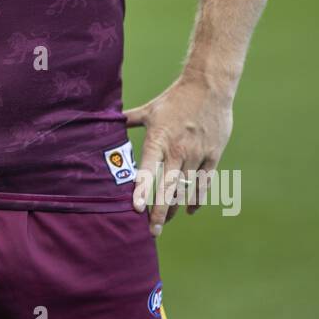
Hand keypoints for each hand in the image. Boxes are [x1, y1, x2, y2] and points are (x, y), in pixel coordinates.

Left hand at [123, 74, 233, 235]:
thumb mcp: (150, 110)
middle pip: (167, 188)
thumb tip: (105, 119)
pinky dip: (197, 198)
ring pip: (185, 189)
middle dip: (160, 211)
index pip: (148, 169)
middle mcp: (178, 150)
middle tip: (153, 231)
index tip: (136, 208)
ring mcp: (197, 154)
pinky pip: (204, 182)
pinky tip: (190, 209)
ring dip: (176, 208)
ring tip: (165, 222)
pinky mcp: (213, 155)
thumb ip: (129, 119)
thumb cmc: (175, 98)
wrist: (209, 87)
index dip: (141, 189)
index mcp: (158, 140)